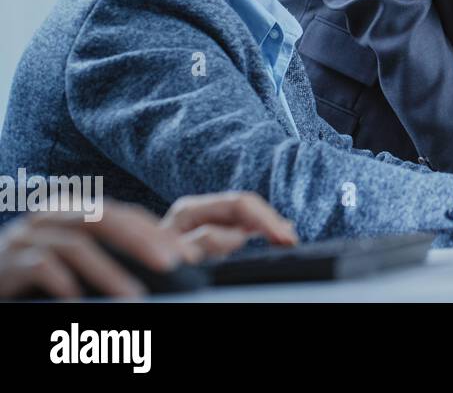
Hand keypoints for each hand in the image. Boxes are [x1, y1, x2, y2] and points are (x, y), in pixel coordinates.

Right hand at [0, 201, 198, 298]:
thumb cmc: (39, 268)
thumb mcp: (78, 254)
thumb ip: (113, 252)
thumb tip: (169, 261)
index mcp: (75, 209)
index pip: (124, 214)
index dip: (158, 231)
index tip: (187, 254)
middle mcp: (53, 215)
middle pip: (104, 219)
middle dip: (142, 242)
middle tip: (171, 265)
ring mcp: (28, 235)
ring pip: (76, 246)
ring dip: (109, 272)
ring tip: (134, 296)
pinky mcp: (9, 260)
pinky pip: (41, 266)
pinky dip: (64, 282)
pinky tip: (80, 300)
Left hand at [161, 191, 297, 257]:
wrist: (133, 278)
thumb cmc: (148, 268)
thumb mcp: (177, 255)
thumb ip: (207, 242)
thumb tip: (241, 235)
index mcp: (189, 210)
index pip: (239, 203)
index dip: (265, 219)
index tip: (284, 238)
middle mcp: (197, 210)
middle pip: (246, 205)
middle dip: (271, 221)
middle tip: (290, 240)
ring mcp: (204, 220)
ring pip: (246, 215)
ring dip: (268, 226)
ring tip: (286, 239)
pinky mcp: (209, 233)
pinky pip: (241, 227)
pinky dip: (261, 230)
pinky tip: (277, 235)